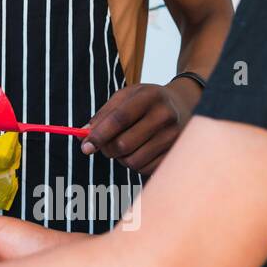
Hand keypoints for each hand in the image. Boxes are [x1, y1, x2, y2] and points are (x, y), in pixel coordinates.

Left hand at [81, 80, 199, 174]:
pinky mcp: (177, 153)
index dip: (99, 135)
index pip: (119, 119)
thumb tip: (83, 135)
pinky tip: (138, 151)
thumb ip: (103, 114)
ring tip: (124, 146)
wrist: (182, 104)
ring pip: (133, 161)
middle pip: (124, 144)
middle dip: (107, 148)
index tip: (85, 146)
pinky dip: (135, 164)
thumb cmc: (146, 101)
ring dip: (121, 158)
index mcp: (149, 96)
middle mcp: (165, 115)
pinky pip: (146, 169)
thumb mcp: (125, 97)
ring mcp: (174, 136)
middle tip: (105, 145)